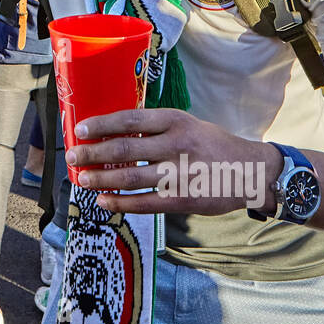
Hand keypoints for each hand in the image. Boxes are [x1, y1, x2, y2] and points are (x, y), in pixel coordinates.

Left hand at [65, 108, 280, 215]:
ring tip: (82, 179)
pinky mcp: (183, 200)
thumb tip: (114, 134)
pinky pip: (144, 203)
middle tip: (72, 156)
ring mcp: (180, 174)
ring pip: (130, 178)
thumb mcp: (188, 124)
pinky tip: (104, 202)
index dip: (101, 125)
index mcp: (175, 120)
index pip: (130, 120)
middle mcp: (176, 144)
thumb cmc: (212, 145)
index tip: (80, 130)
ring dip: (101, 180)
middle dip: (93, 154)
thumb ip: (157, 128)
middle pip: (124, 149)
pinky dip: (120, 203)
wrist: (251, 171)